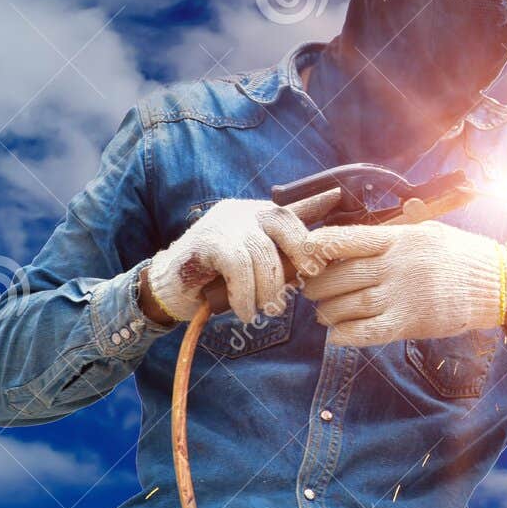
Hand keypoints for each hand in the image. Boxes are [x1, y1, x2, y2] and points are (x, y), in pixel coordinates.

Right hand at [145, 198, 315, 323]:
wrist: (168, 290)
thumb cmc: (218, 281)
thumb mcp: (256, 267)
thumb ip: (280, 258)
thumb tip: (319, 261)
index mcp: (257, 214)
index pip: (292, 207)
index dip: (318, 203)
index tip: (338, 196)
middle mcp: (243, 212)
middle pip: (283, 222)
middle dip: (300, 254)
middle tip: (303, 282)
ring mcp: (224, 223)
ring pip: (262, 253)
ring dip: (269, 288)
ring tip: (268, 309)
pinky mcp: (208, 241)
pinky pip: (239, 268)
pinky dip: (246, 294)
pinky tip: (245, 311)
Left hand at [301, 221, 506, 348]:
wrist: (497, 284)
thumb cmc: (461, 256)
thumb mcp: (428, 232)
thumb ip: (393, 238)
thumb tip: (353, 243)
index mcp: (400, 239)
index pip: (347, 239)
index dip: (318, 246)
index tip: (304, 252)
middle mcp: (397, 266)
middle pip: (339, 276)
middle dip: (318, 286)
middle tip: (314, 290)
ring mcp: (402, 295)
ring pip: (347, 305)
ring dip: (328, 312)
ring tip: (325, 313)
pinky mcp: (409, 323)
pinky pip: (365, 331)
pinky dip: (344, 335)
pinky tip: (336, 335)